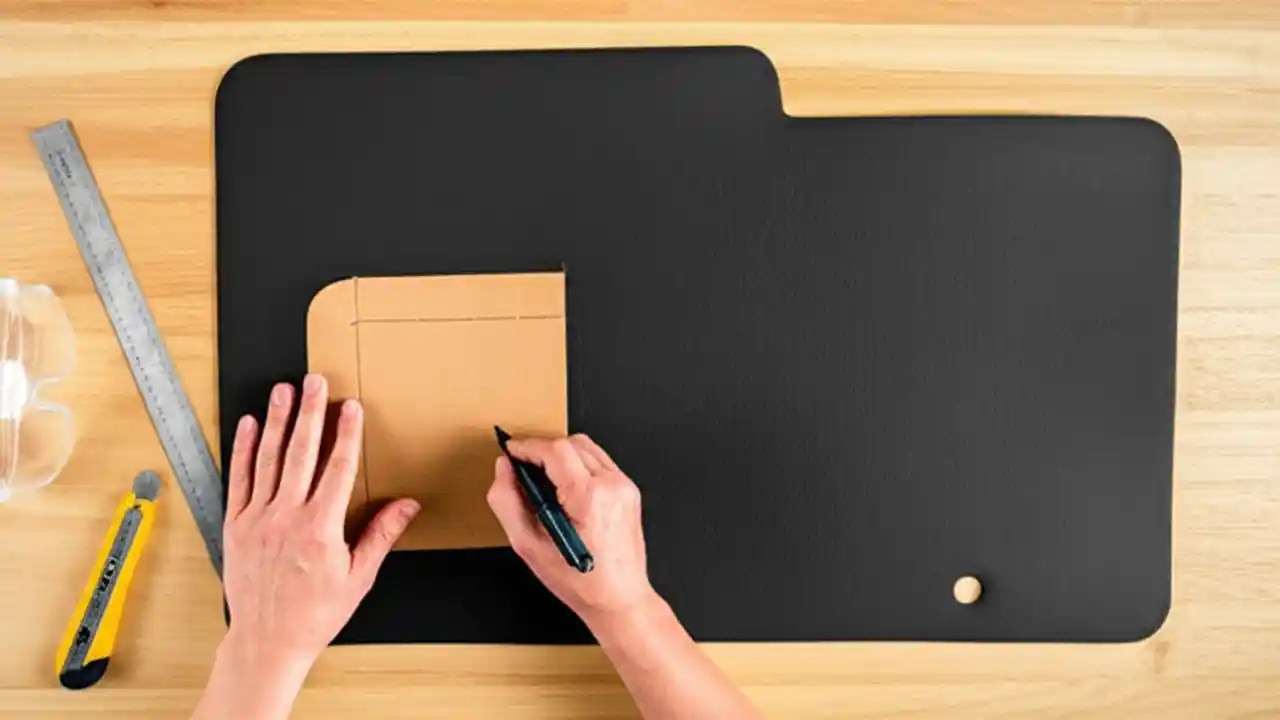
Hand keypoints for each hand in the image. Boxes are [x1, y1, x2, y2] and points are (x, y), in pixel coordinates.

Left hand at [196, 374, 418, 718]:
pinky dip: (244, 450)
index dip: (346, 434)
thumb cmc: (314, 615)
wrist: (267, 641)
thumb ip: (381, 535)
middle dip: (311, 413)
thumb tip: (407, 505)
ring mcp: (258, 520)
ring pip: (269, 460)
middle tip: (316, 381)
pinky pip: (239, 480)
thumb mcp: (359, 578)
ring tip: (284, 390)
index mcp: (321, 530)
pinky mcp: (236, 526)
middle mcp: (287, 519)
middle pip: (302, 454)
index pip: (337, 469)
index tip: (351, 407)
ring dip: (279, 421)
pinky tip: (250, 425)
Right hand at [486, 434, 655, 625]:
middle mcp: (612, 486)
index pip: (555, 450)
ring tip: (543, 480)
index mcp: (589, 497)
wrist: (618, 598)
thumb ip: (508, 502)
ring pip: (586, 448)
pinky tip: (566, 488)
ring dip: (561, 455)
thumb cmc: (580, 581)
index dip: (528, 446)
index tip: (512, 451)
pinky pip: (599, 462)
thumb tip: (504, 470)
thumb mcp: (528, 546)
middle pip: (570, 444)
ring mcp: (624, 487)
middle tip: (523, 468)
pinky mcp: (629, 491)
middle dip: (542, 450)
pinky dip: (578, 465)